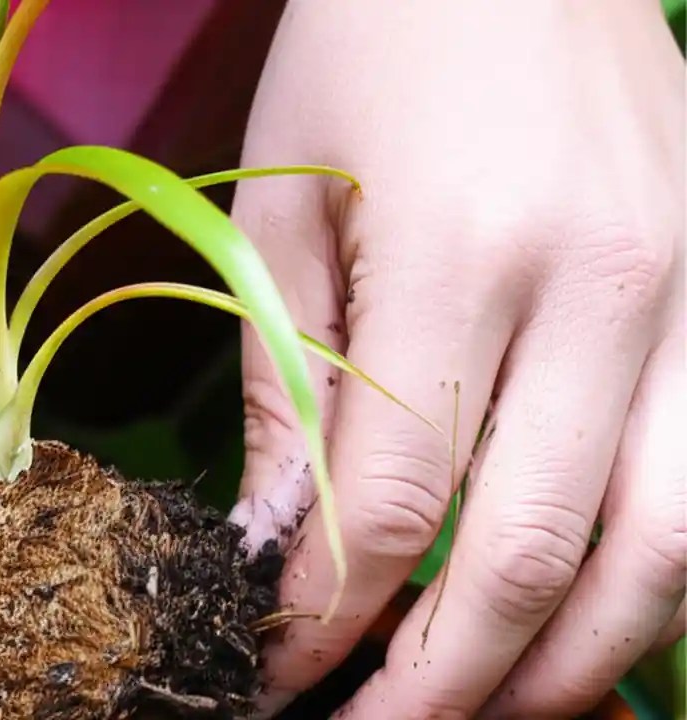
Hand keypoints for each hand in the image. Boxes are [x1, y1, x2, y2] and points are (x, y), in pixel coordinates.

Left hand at [228, 1, 683, 715]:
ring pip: (663, 552)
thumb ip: (286, 393)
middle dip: (440, 681)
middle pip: (531, 557)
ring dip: (567, 666)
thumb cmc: (367, 57)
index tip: (271, 671)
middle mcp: (606, 289)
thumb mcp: (285, 214)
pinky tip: (581, 623)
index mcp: (462, 257)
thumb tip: (276, 555)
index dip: (325, 619)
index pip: (390, 506)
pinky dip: (652, 585)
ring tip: (475, 710)